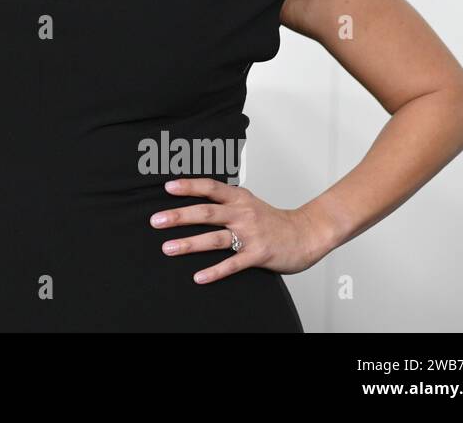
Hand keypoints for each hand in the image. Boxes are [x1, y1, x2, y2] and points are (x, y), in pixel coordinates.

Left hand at [149, 177, 329, 283]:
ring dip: (189, 244)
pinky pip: (233, 264)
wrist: (306, 233)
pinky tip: (199, 277)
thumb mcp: (248, 201)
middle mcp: (243, 214)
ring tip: (168, 247)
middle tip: (156, 220)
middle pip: (206, 212)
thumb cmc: (273, 219)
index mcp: (239, 198)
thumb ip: (225, 199)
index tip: (168, 187)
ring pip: (215, 238)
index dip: (189, 186)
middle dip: (179, 216)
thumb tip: (197, 194)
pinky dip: (215, 271)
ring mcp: (250, 235)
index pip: (210, 187)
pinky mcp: (258, 255)